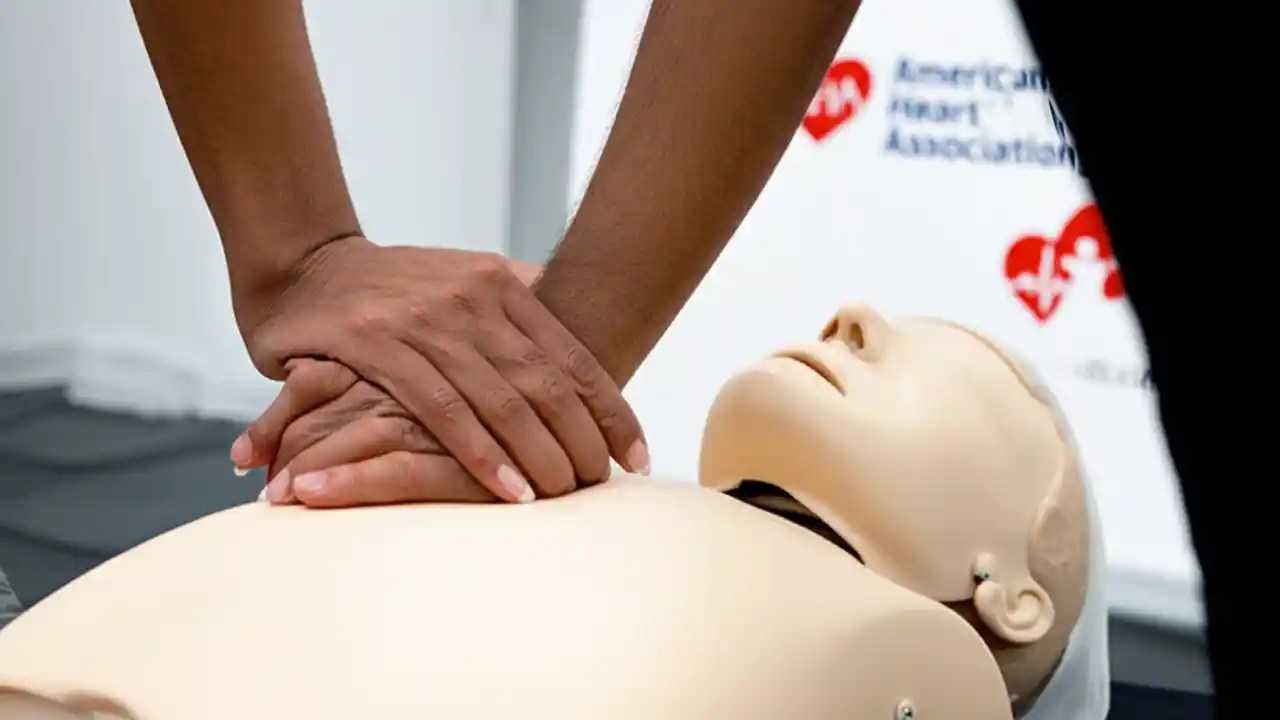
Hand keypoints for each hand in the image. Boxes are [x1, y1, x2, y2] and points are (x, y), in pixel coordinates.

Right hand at [232, 238, 649, 501]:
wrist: (303, 263)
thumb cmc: (391, 285)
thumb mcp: (461, 276)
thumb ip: (514, 298)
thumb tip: (571, 311)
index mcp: (501, 283)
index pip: (573, 355)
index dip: (610, 410)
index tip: (635, 456)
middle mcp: (472, 296)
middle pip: (546, 381)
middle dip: (582, 440)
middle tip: (600, 486)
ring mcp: (426, 319)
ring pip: (501, 398)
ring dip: (539, 453)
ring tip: (564, 494)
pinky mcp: (378, 344)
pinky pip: (442, 408)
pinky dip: (480, 452)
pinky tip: (508, 487)